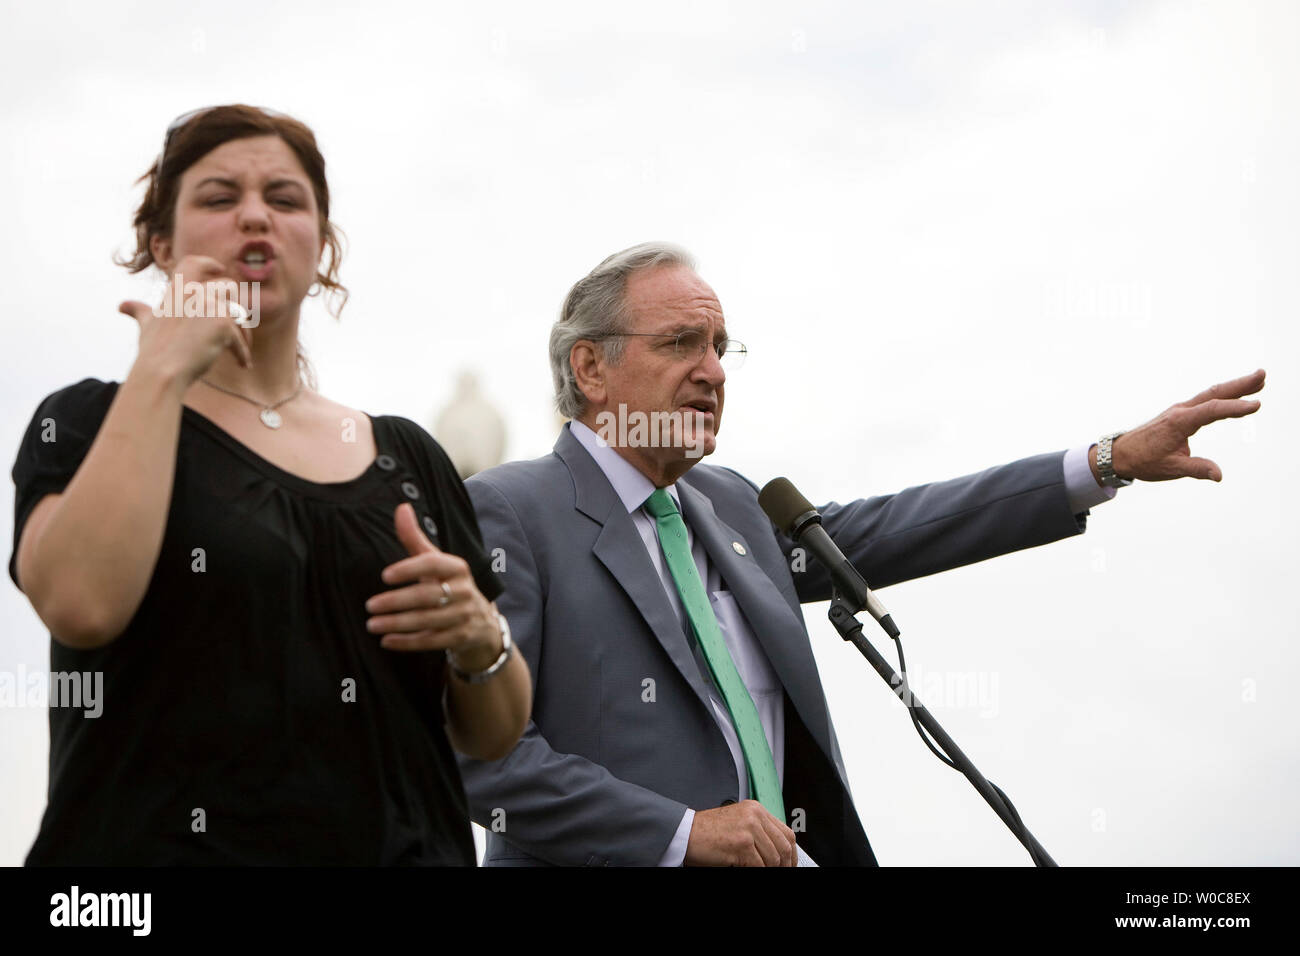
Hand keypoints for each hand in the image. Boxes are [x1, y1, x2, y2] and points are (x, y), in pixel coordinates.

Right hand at [119, 254, 252, 384]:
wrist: (161, 372)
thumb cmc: (154, 352)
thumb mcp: (147, 325)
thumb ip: (141, 312)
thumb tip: (123, 306)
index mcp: (177, 291)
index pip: (193, 263)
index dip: (208, 263)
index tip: (219, 268)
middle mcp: (194, 293)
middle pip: (228, 287)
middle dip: (235, 304)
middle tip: (237, 323)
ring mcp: (210, 307)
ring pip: (239, 312)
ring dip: (243, 332)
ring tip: (242, 348)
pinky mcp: (224, 325)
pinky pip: (240, 338)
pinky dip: (243, 353)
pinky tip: (243, 364)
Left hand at [365, 503, 500, 661]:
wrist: (482, 622)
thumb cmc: (449, 585)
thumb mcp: (436, 561)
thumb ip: (415, 538)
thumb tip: (401, 507)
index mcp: (457, 567)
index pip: (433, 564)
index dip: (409, 569)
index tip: (385, 576)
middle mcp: (464, 590)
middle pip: (427, 596)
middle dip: (396, 601)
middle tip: (370, 606)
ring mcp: (464, 616)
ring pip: (427, 621)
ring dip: (397, 624)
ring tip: (372, 624)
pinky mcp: (460, 637)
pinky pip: (431, 641)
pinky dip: (407, 642)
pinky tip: (386, 641)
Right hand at [684, 800, 796, 866]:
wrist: (685, 833)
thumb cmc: (707, 832)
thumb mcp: (738, 824)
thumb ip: (758, 831)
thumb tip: (777, 852)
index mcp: (756, 809)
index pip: (786, 832)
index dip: (791, 853)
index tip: (789, 864)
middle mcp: (755, 815)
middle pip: (784, 846)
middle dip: (784, 864)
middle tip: (779, 872)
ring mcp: (749, 829)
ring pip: (773, 858)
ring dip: (769, 869)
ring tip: (760, 870)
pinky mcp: (742, 844)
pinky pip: (759, 866)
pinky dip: (757, 871)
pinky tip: (746, 869)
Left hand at [1096, 369, 1264, 482]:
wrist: (1120, 454)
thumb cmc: (1144, 461)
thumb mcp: (1170, 468)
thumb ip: (1196, 469)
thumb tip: (1219, 475)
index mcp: (1179, 422)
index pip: (1211, 411)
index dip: (1234, 408)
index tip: (1255, 406)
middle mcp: (1180, 411)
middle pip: (1214, 394)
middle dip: (1240, 384)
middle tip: (1263, 374)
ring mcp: (1180, 410)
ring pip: (1210, 394)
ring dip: (1234, 387)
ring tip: (1258, 380)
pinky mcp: (1180, 413)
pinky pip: (1205, 400)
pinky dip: (1222, 395)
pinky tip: (1235, 394)